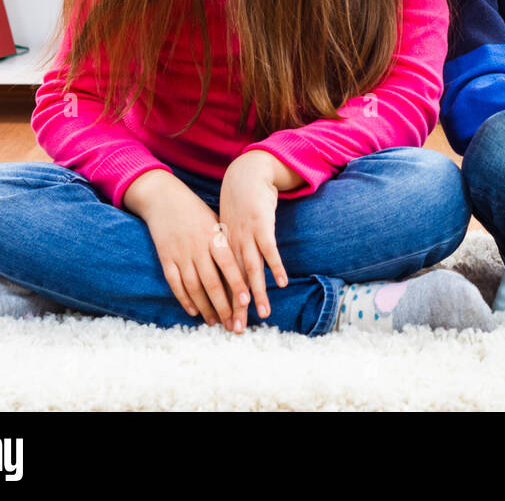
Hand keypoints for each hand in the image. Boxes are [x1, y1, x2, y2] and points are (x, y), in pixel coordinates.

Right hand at [126, 169, 252, 331]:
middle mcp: (198, 247)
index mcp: (214, 237)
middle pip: (212, 282)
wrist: (164, 198)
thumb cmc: (197, 212)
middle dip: (223, 305)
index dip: (237, 284)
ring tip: (215, 322)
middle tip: (232, 323)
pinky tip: (193, 312)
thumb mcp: (216, 223)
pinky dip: (184, 299)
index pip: (229, 265)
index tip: (247, 302)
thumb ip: (226, 244)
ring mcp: (180, 254)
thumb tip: (244, 268)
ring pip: (194, 287)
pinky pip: (175, 283)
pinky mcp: (166, 258)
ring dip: (205, 307)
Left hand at [219, 151, 289, 332]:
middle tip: (238, 329)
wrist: (246, 175)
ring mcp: (247, 236)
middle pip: (235, 282)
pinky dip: (276, 267)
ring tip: (263, 313)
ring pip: (252, 270)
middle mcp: (232, 245)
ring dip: (258, 293)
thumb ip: (228, 248)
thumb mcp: (228, 227)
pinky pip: (270, 250)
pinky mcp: (262, 225)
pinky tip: (282, 282)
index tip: (226, 325)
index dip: (225, 305)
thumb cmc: (239, 203)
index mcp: (222, 248)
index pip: (223, 283)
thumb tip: (228, 270)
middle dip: (237, 308)